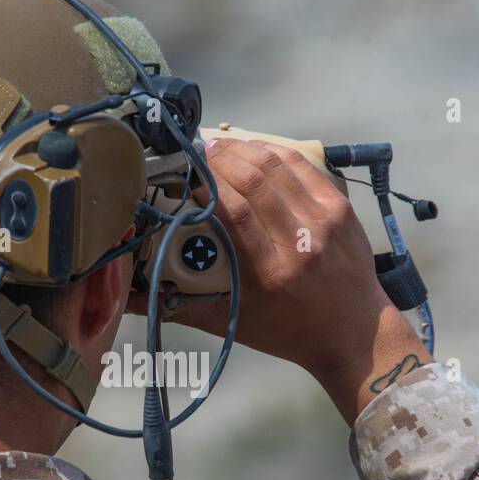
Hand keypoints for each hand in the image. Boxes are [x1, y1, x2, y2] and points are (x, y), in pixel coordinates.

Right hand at [128, 138, 429, 421]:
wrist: (352, 332)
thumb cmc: (287, 331)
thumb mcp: (233, 325)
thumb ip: (179, 308)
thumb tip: (125, 300)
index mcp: (270, 275)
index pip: (234, 211)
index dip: (207, 183)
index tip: (186, 175)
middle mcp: (301, 243)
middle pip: (254, 180)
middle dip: (220, 158)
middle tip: (197, 154)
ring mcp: (325, 222)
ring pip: (277, 165)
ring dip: (244, 148)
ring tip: (219, 147)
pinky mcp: (340, 208)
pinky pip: (302, 166)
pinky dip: (274, 152)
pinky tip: (253, 150)